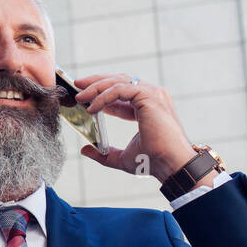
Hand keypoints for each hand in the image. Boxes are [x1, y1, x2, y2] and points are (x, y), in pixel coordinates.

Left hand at [73, 73, 197, 180]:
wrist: (170, 165)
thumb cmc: (153, 162)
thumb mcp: (122, 157)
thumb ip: (104, 153)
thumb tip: (85, 150)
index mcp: (148, 107)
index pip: (121, 92)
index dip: (101, 94)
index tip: (83, 98)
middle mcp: (152, 97)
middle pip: (119, 80)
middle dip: (96, 82)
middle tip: (77, 85)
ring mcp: (152, 94)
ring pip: (118, 81)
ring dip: (96, 86)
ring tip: (80, 97)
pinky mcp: (149, 96)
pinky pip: (120, 89)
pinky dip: (103, 96)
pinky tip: (92, 108)